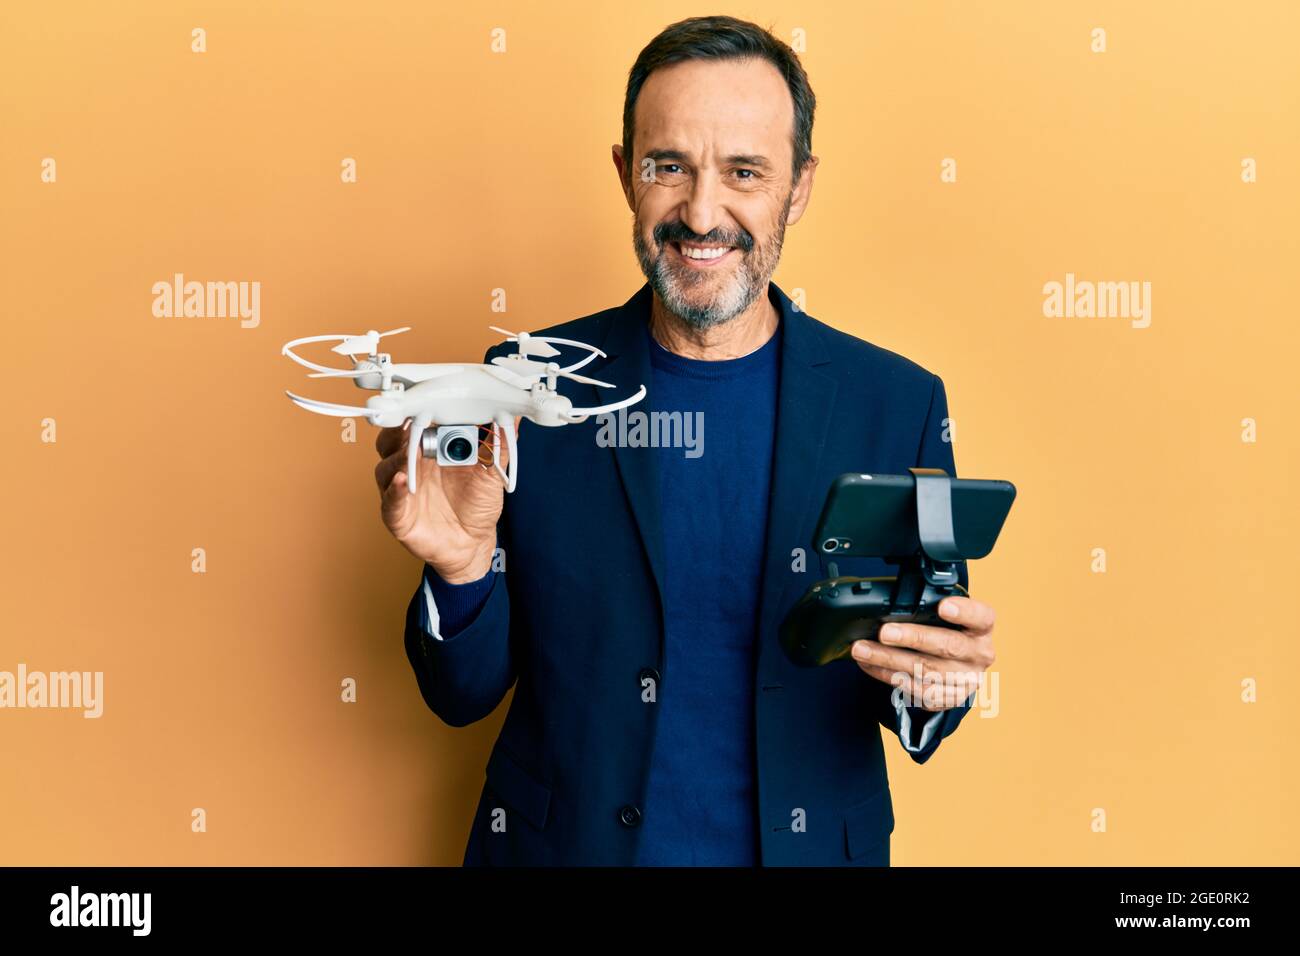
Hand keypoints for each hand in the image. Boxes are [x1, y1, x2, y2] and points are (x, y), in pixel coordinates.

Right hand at [374, 419, 518, 582]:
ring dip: (397, 457)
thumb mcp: (493, 472)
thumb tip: (515, 417)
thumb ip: (502, 444)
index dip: (415, 409)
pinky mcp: (399, 515)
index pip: (414, 421)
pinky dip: (395, 489)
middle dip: (399, 429)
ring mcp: (403, 489)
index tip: (424, 397)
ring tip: (410, 450)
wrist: (473, 542)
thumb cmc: (477, 505)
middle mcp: (412, 465)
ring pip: (386, 467)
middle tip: (412, 421)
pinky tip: (405, 481)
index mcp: (431, 449)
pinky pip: (391, 500)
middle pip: (391, 440)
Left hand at [850, 596, 995, 710]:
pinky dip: (887, 676)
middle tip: (884, 632)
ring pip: (926, 672)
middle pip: (948, 646)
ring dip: (889, 660)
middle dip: (913, 638)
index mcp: (982, 628)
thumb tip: (890, 604)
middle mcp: (979, 655)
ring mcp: (966, 681)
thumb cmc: (946, 632)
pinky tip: (870, 665)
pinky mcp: (949, 699)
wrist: (957, 667)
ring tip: (862, 650)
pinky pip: (916, 690)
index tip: (943, 606)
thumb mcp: (947, 618)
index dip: (963, 611)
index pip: (981, 616)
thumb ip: (929, 609)